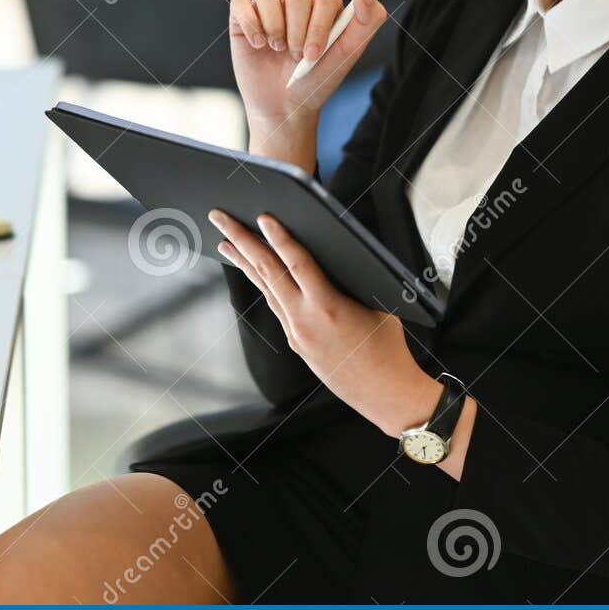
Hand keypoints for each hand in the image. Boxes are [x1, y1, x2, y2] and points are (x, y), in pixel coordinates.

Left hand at [208, 208, 438, 438]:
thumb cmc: (387, 346)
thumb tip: (331, 250)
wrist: (383, 392)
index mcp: (327, 307)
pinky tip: (253, 271)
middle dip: (241, 241)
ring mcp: (295, 333)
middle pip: (266, 272)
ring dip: (244, 261)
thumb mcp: (376, 303)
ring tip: (225, 242)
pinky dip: (261, 282)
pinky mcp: (296, 341)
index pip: (296, 263)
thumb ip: (350, 277)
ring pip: (265, 288)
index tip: (262, 217)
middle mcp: (303, 320)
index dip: (278, 237)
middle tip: (220, 218)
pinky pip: (275, 304)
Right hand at [228, 0, 388, 133]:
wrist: (283, 107)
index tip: (314, 54)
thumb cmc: (316, 82)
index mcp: (324, 9)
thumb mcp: (347, 56)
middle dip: (297, 32)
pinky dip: (249, 22)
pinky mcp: (244, 16)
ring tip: (276, 49)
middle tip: (296, 57)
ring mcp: (270, 8)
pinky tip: (258, 45)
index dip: (319, 24)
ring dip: (273, 25)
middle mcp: (297, 3)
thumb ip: (367, 23)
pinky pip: (241, 1)